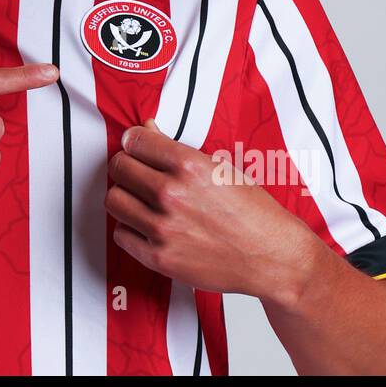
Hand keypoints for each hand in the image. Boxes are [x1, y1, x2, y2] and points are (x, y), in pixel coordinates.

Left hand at [105, 119, 320, 301]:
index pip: (134, 141)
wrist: (271, 257)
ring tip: (139, 199)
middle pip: (119, 168)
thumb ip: (176, 149)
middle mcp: (172, 194)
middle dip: (126, 166)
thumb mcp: (219, 168)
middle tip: (136, 172)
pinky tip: (146, 225)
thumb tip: (147, 129)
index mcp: (188, 166)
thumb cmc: (253, 212)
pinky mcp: (159, 256)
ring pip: (114, 200)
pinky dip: (130, 228)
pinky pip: (121, 234)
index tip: (135, 146)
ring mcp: (163, 227)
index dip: (133, 142)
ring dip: (124, 196)